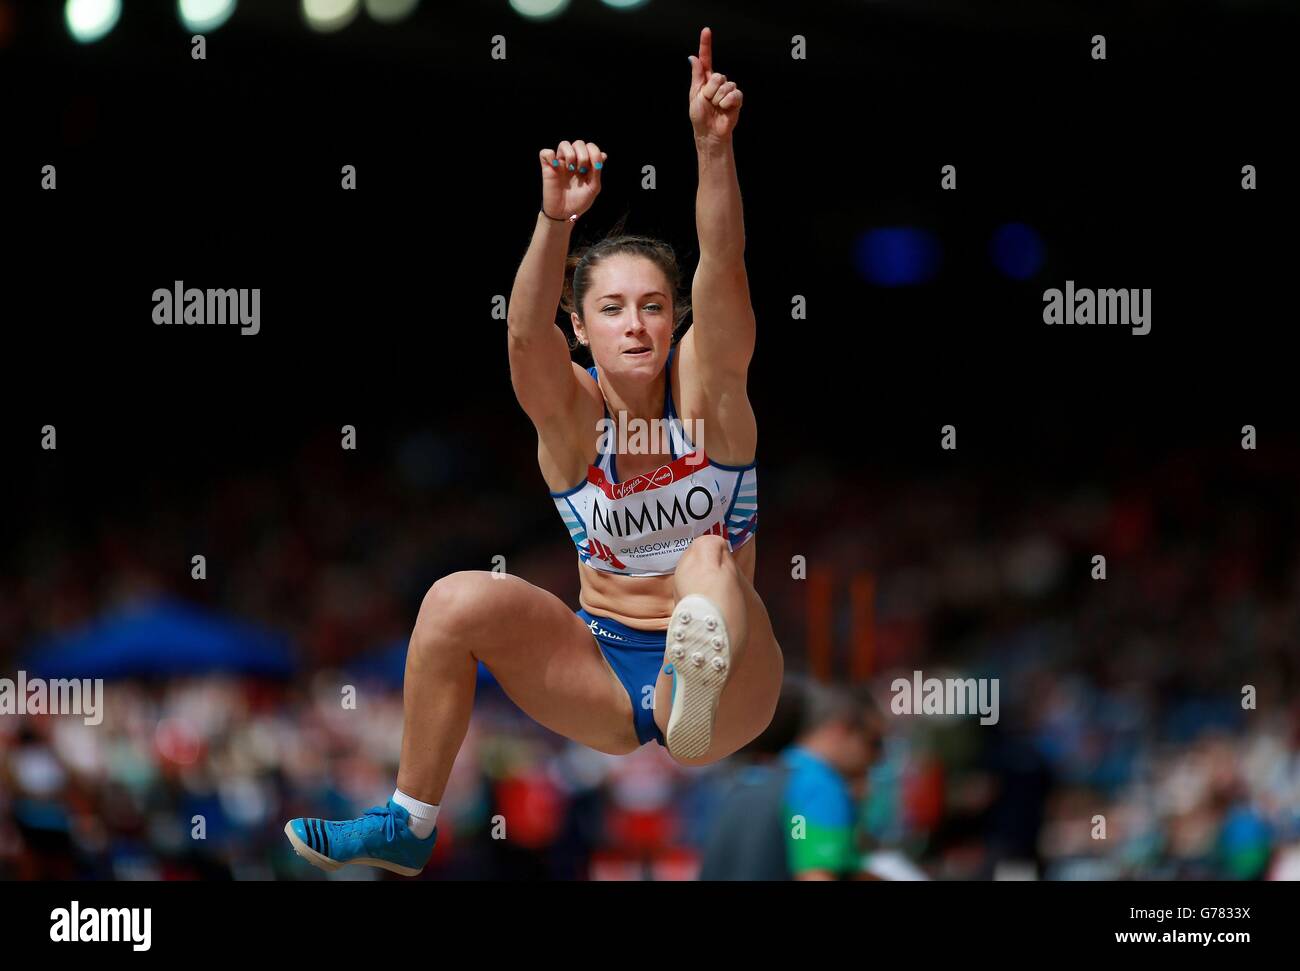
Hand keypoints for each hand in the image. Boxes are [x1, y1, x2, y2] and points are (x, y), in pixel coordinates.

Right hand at [539, 139, 605, 222]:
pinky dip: (550, 155)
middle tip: (582, 171)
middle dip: (583, 155)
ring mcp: (560, 163)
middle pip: (578, 143)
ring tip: (571, 169)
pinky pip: (545, 152)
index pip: (590, 146)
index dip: (594, 152)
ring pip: (564, 144)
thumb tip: (603, 155)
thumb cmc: (579, 202)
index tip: (595, 167)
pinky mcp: (548, 168)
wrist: (564, 214)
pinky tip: (556, 166)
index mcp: (585, 164)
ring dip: (570, 154)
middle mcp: (573, 161)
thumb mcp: (593, 188)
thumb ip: (597, 171)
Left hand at [687, 27, 741, 141]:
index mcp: (706, 79)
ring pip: (726, 85)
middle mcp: (718, 82)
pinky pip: (734, 94)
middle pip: (717, 76)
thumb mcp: (695, 94)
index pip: (706, 59)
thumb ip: (697, 76)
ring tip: (716, 107)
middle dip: (710, 91)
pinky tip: (725, 109)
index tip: (706, 30)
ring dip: (718, 99)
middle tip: (709, 102)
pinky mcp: (737, 98)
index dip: (706, 45)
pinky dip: (727, 103)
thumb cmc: (700, 116)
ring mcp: (729, 90)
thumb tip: (692, 57)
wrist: (709, 132)